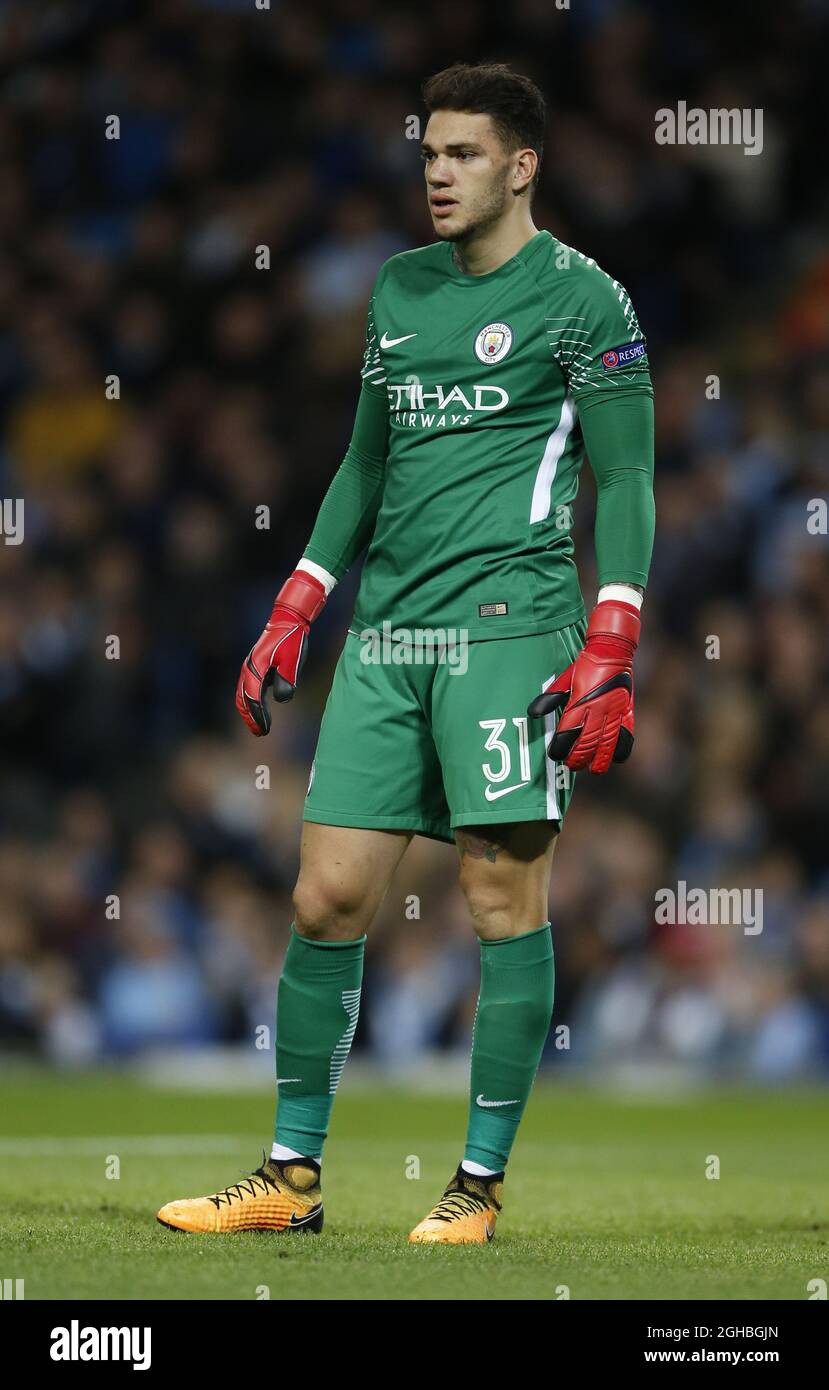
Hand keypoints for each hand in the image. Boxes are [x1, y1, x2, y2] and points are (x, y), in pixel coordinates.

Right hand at [235, 570, 326, 735]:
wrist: (288, 618)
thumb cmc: (292, 638)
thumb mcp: (292, 659)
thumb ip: (287, 679)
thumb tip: (281, 700)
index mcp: (256, 667)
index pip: (253, 698)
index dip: (258, 716)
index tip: (264, 730)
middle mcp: (249, 668)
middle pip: (243, 698)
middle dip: (250, 717)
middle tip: (260, 733)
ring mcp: (250, 666)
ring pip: (244, 694)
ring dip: (249, 711)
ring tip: (259, 726)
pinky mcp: (255, 665)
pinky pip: (249, 687)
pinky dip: (251, 700)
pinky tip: (260, 709)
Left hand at [527, 599, 639, 773]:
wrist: (612, 652)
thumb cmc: (585, 666)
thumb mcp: (563, 680)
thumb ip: (550, 698)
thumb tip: (533, 714)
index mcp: (579, 703)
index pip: (567, 734)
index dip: (561, 749)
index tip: (556, 756)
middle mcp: (597, 711)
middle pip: (587, 744)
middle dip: (578, 759)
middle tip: (572, 766)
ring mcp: (614, 713)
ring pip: (607, 746)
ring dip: (599, 761)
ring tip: (592, 769)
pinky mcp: (627, 713)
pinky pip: (627, 738)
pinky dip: (620, 750)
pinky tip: (614, 757)